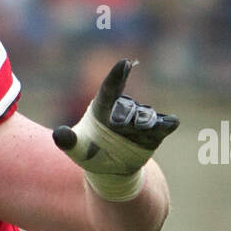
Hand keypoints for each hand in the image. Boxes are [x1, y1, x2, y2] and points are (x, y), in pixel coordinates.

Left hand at [53, 60, 178, 199]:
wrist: (108, 168)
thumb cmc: (89, 151)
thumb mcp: (76, 148)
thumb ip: (68, 140)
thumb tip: (59, 134)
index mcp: (103, 106)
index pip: (110, 88)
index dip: (117, 75)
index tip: (124, 63)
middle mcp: (123, 108)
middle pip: (128, 109)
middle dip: (124, 122)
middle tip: (115, 132)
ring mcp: (140, 118)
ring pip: (145, 119)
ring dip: (140, 129)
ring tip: (129, 139)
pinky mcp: (155, 132)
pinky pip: (164, 125)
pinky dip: (167, 123)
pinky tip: (171, 122)